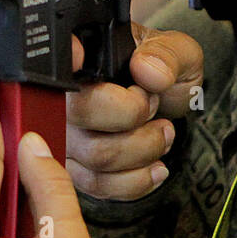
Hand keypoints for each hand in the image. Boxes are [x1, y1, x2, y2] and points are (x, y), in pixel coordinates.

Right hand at [66, 23, 202, 200]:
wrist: (164, 101)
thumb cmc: (161, 73)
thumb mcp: (176, 52)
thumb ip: (166, 55)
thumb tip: (147, 70)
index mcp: (82, 53)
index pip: (59, 55)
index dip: (66, 56)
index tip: (79, 53)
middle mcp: (60, 94)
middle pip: (81, 113)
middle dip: (133, 116)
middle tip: (153, 107)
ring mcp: (62, 134)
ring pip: (95, 156)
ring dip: (143, 150)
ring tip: (162, 134)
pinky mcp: (73, 168)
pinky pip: (97, 185)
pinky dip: (135, 181)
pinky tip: (153, 167)